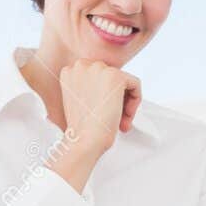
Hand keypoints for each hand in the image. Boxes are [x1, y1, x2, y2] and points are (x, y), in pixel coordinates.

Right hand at [48, 61, 141, 191]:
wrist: (84, 140)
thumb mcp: (78, 102)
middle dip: (116, 100)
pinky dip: (135, 101)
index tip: (103, 114)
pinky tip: (126, 117)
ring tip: (121, 123)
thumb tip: (106, 88)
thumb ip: (89, 89)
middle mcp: (82, 65)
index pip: (97, 77)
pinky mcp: (115, 76)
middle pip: (111, 77)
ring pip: (124, 82)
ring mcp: (98, 68)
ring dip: (125, 103)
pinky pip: (135, 84)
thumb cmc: (81, 130)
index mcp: (70, 71)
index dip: (103, 97)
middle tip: (116, 121)